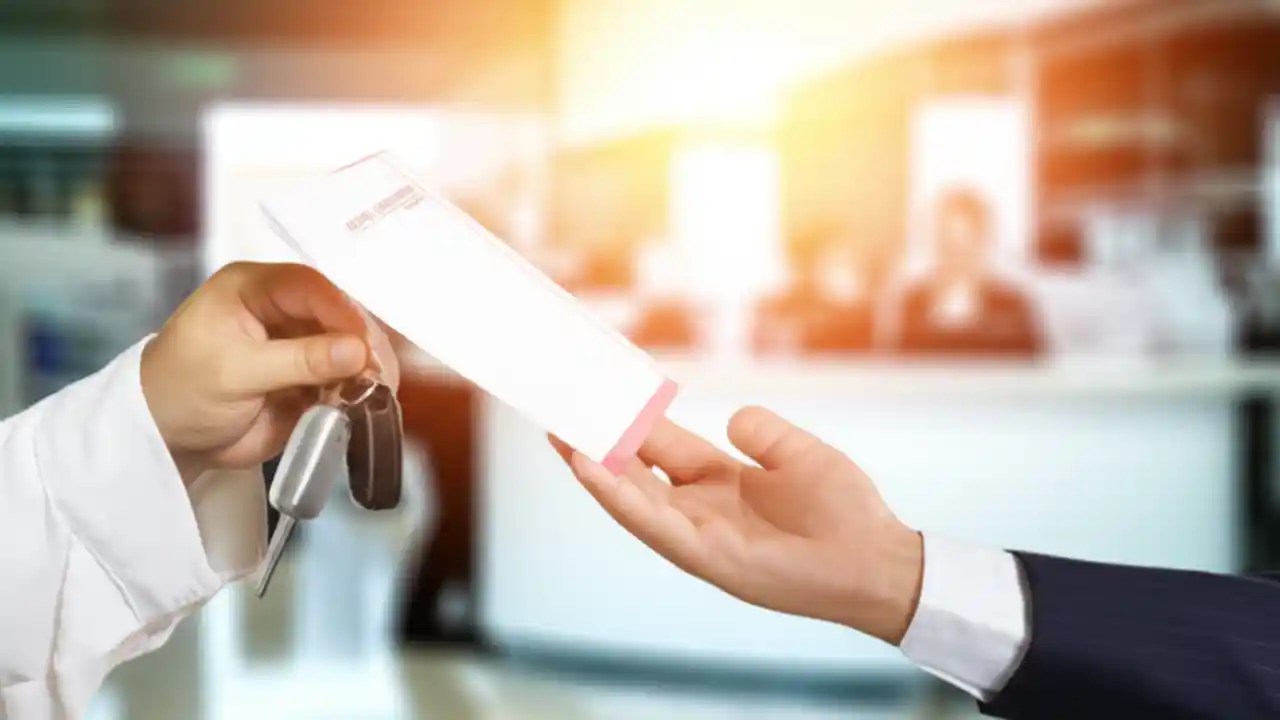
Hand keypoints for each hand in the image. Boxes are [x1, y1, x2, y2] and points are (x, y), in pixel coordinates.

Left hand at [141, 262, 399, 483]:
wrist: (167, 441)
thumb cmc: (183, 391)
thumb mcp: (235, 372)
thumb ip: (298, 360)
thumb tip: (358, 352)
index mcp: (254, 288)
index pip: (310, 286)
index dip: (342, 310)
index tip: (365, 343)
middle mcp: (282, 308)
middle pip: (339, 313)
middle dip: (362, 341)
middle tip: (381, 372)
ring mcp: (300, 343)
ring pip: (348, 345)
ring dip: (367, 367)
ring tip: (379, 391)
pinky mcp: (311, 377)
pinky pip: (346, 377)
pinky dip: (360, 389)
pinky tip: (370, 401)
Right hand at [554, 407, 922, 644]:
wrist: (874, 559)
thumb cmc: (844, 511)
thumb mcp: (798, 454)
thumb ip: (760, 432)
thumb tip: (730, 420)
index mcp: (715, 481)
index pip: (654, 445)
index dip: (622, 418)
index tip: (590, 388)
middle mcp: (697, 508)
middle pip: (630, 471)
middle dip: (591, 442)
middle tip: (552, 407)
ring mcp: (698, 536)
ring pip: (630, 499)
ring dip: (592, 469)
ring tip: (557, 434)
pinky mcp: (706, 557)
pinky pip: (654, 524)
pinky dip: (619, 497)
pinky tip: (591, 469)